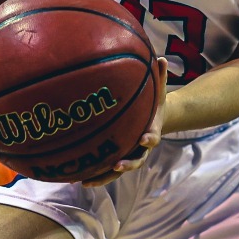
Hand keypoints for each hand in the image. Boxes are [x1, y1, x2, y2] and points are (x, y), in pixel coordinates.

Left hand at [81, 57, 170, 185]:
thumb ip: (160, 77)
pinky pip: (105, 169)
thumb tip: (162, 57)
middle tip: (117, 165)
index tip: (145, 138)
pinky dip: (94, 174)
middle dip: (127, 164)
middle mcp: (140, 147)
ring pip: (118, 170)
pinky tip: (76, 179)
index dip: (150, 138)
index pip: (153, 136)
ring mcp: (129, 155)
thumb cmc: (154, 104)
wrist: (153, 120)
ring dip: (104, 177)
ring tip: (88, 181)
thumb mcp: (159, 91)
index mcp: (151, 131)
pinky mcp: (117, 158)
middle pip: (136, 159)